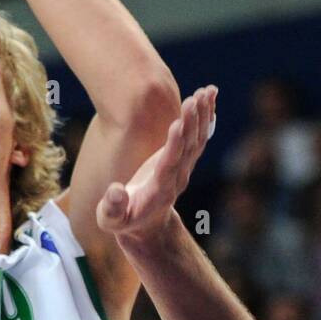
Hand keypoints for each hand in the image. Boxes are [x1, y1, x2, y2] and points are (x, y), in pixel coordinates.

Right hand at [96, 86, 217, 247]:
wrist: (147, 228)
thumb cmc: (123, 221)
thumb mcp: (111, 220)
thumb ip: (112, 208)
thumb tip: (116, 191)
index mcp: (158, 190)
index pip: (169, 164)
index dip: (175, 144)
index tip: (178, 124)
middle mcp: (176, 178)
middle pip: (188, 148)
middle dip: (191, 123)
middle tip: (195, 98)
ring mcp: (183, 169)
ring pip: (197, 140)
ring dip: (202, 116)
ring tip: (206, 91)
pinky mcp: (184, 160)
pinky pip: (198, 137)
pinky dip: (205, 117)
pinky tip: (209, 96)